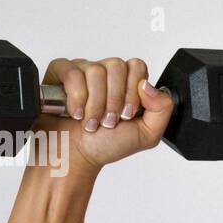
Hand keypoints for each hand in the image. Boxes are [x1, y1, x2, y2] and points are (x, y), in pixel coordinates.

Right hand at [33, 56, 174, 170]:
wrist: (75, 157)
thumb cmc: (106, 146)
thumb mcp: (146, 134)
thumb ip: (162, 109)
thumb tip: (148, 85)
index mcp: (126, 83)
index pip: (137, 66)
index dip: (132, 91)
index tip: (126, 114)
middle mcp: (105, 74)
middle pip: (116, 65)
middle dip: (114, 100)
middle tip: (108, 121)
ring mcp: (82, 71)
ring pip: (95, 70)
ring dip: (95, 104)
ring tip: (90, 122)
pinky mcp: (60, 73)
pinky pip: (71, 72)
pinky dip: (76, 97)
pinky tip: (75, 113)